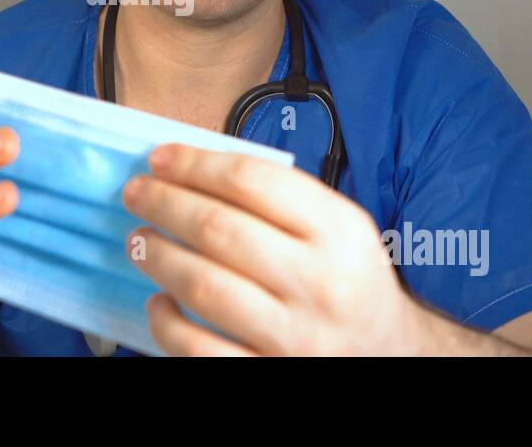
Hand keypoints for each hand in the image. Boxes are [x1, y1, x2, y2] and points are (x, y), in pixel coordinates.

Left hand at [122, 143, 424, 355]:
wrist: (395, 357)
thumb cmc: (352, 286)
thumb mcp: (340, 231)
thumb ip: (282, 201)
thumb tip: (194, 173)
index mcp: (341, 232)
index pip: (254, 182)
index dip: (196, 165)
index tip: (161, 157)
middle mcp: (321, 283)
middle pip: (220, 230)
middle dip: (165, 204)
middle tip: (136, 193)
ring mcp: (296, 336)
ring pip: (204, 287)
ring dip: (157, 256)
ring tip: (138, 240)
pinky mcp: (270, 375)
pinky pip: (200, 350)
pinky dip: (168, 324)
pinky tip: (159, 303)